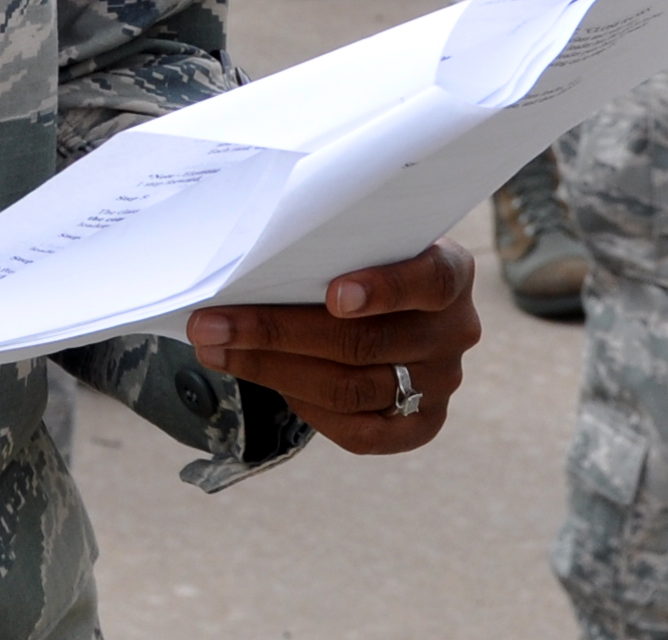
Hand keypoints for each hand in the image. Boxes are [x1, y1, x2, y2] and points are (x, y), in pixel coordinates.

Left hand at [183, 243, 479, 454]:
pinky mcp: (421, 425)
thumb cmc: (362, 255)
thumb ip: (330, 239)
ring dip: (271, 369)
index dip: (384, 290)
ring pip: (351, 389)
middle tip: (213, 323)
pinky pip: (361, 433)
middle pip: (364, 343)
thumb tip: (249, 254)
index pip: (431, 281)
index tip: (333, 294)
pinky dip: (306, 408)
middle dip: (277, 331)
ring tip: (216, 349)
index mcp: (452, 271)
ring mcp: (441, 383)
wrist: (392, 302)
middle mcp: (455, 331)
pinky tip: (264, 381)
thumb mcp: (362, 233)